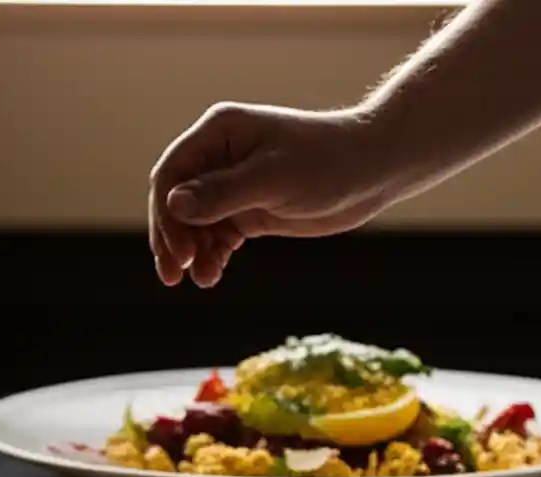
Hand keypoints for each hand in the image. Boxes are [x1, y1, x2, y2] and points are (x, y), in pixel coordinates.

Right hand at [148, 102, 396, 287]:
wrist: (374, 170)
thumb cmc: (329, 161)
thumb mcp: (273, 178)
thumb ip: (222, 192)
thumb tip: (173, 204)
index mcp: (218, 134)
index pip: (171, 174)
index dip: (166, 213)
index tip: (178, 251)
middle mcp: (218, 157)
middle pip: (175, 201)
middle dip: (173, 239)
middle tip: (173, 275)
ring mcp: (230, 184)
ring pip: (192, 223)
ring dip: (192, 252)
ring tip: (203, 279)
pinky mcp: (246, 209)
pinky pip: (215, 235)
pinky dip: (211, 255)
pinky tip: (212, 274)